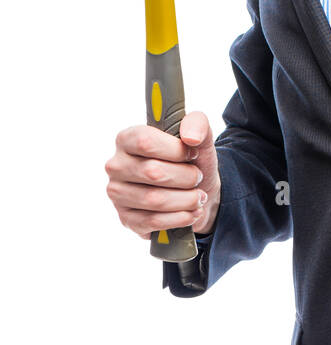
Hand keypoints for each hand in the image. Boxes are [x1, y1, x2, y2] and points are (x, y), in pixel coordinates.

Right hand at [105, 111, 221, 238]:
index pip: (145, 142)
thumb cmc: (191, 162)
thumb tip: (190, 137)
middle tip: (198, 178)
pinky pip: (153, 221)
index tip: (192, 154)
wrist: (196, 192)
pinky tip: (191, 212)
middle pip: (153, 172)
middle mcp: (116, 166)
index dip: (175, 150)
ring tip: (199, 196)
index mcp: (127, 139)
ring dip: (186, 200)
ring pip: (154, 200)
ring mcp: (118, 194)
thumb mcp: (200, 138)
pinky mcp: (126, 218)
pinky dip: (180, 218)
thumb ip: (197, 124)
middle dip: (186, 177)